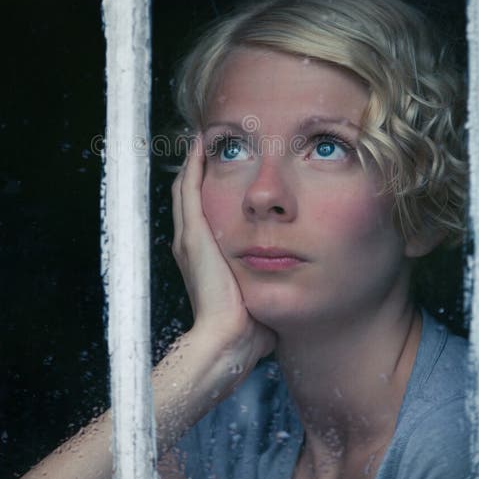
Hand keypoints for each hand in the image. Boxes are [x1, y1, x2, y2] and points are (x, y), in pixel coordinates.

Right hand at [172, 134, 275, 366]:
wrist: (230, 341)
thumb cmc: (249, 328)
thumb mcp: (258, 295)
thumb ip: (268, 283)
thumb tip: (293, 280)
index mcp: (202, 259)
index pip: (201, 213)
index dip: (207, 189)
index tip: (223, 169)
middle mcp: (189, 245)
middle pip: (188, 195)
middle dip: (198, 168)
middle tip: (208, 143)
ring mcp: (188, 238)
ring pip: (185, 187)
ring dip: (194, 162)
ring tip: (203, 138)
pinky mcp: (193, 235)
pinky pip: (188, 189)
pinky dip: (193, 165)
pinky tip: (201, 146)